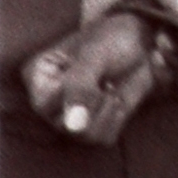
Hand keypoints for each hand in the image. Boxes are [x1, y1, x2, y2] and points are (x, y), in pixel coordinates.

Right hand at [31, 11, 164, 144]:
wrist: (139, 41)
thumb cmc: (111, 39)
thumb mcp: (95, 53)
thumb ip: (80, 85)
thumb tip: (73, 125)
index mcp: (38, 77)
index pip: (45, 104)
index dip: (76, 93)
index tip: (91, 70)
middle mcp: (48, 103)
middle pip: (65, 126)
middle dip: (95, 102)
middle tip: (104, 79)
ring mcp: (69, 118)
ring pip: (86, 136)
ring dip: (108, 110)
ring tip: (109, 87)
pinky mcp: (92, 127)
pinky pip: (105, 138)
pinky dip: (118, 117)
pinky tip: (116, 98)